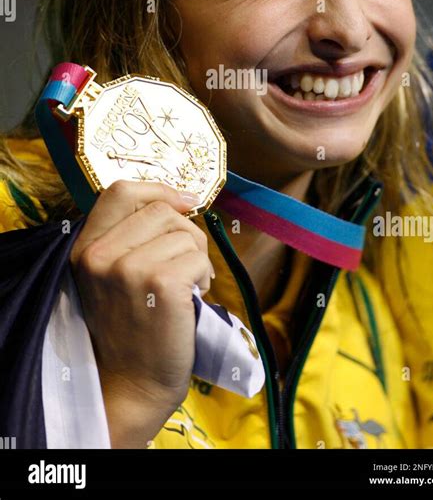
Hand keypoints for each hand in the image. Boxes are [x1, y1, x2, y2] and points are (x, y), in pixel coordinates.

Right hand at [69, 180, 213, 445]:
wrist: (131, 385)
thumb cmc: (130, 329)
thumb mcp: (110, 277)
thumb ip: (130, 238)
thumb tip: (181, 201)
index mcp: (84, 247)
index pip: (121, 191)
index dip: (158, 190)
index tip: (184, 203)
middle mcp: (100, 255)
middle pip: (162, 210)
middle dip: (187, 233)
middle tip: (187, 265)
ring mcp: (128, 269)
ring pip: (186, 235)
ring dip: (197, 258)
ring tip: (188, 288)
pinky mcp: (160, 284)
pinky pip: (199, 258)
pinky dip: (204, 276)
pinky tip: (194, 298)